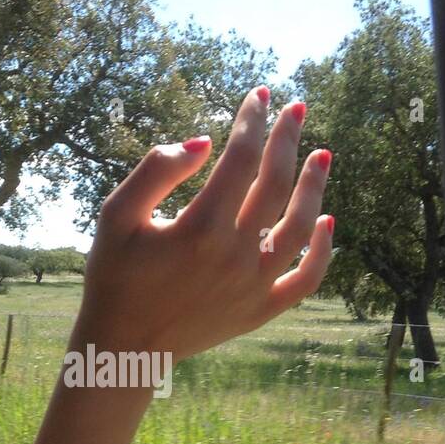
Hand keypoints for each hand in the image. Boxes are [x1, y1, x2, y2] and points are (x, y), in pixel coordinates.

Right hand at [76, 87, 333, 363]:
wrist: (124, 347)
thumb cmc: (115, 276)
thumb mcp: (117, 216)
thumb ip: (156, 171)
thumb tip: (204, 141)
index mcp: (200, 227)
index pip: (241, 158)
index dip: (252, 121)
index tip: (257, 96)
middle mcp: (235, 255)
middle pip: (276, 184)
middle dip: (288, 140)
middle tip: (296, 109)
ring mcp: (254, 285)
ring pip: (301, 226)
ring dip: (315, 187)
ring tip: (322, 155)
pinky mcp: (261, 310)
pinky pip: (306, 279)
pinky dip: (323, 251)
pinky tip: (328, 222)